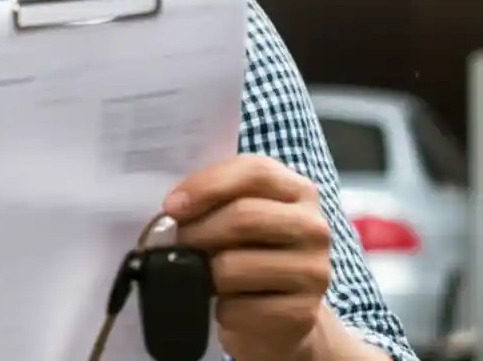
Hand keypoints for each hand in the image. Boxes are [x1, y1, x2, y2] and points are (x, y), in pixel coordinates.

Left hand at [163, 154, 330, 360]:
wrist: (280, 314)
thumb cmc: (248, 253)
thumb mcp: (235, 215)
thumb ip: (213, 199)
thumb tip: (174, 210)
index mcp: (297, 191)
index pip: (254, 172)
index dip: (206, 186)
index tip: (172, 206)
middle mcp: (313, 227)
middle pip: (244, 217)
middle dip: (197, 232)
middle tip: (179, 245)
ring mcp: (314, 272)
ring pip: (234, 266)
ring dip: (205, 274)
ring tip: (205, 276)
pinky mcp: (303, 314)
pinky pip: (239, 308)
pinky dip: (221, 309)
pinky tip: (228, 305)